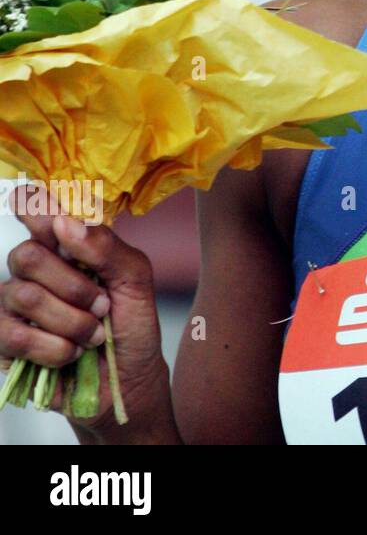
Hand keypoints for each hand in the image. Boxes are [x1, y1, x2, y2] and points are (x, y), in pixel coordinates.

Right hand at [1, 185, 171, 437]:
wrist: (126, 379)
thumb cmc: (131, 325)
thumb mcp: (136, 281)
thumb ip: (107, 248)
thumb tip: (67, 223)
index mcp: (67, 246)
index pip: (37, 211)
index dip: (32, 203)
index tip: (33, 203)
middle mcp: (35, 270)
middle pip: (27, 254)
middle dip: (72, 284)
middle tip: (101, 304)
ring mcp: (14, 305)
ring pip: (23, 295)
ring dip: (70, 320)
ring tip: (93, 334)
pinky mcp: (4, 341)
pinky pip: (13, 334)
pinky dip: (52, 347)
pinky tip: (70, 353)